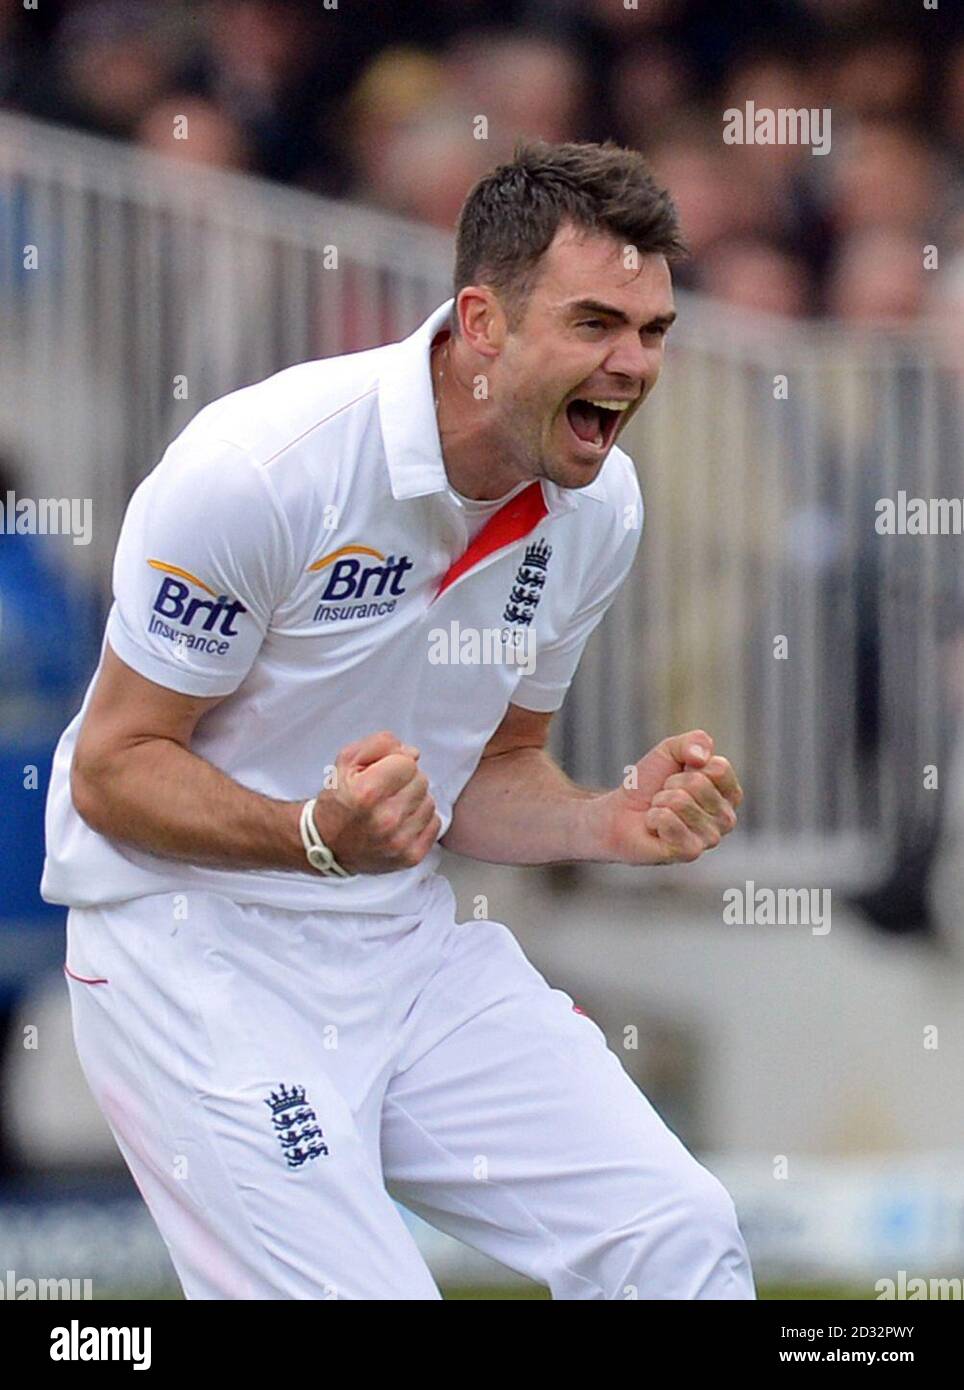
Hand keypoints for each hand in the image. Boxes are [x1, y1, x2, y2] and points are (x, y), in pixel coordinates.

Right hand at [313, 731, 441, 874]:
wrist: (327, 845)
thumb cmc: (338, 801)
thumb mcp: (346, 762)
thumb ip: (380, 744)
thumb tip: (413, 753)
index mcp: (367, 793)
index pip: (408, 763)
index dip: (395, 763)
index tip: (382, 773)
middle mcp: (385, 820)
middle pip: (421, 781)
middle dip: (405, 781)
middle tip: (386, 792)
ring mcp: (399, 841)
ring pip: (429, 802)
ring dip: (414, 801)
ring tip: (392, 807)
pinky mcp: (410, 856)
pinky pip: (434, 824)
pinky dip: (421, 820)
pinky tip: (402, 822)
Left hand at [591, 729, 742, 866]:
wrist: (621, 812)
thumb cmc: (650, 784)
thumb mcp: (671, 750)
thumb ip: (694, 742)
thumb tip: (702, 758)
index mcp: (729, 793)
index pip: (719, 768)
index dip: (689, 765)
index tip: (680, 774)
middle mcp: (726, 819)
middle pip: (698, 783)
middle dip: (671, 784)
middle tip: (664, 796)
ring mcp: (710, 838)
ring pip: (680, 802)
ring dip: (660, 802)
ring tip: (659, 811)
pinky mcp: (690, 852)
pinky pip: (667, 820)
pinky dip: (653, 817)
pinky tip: (655, 828)